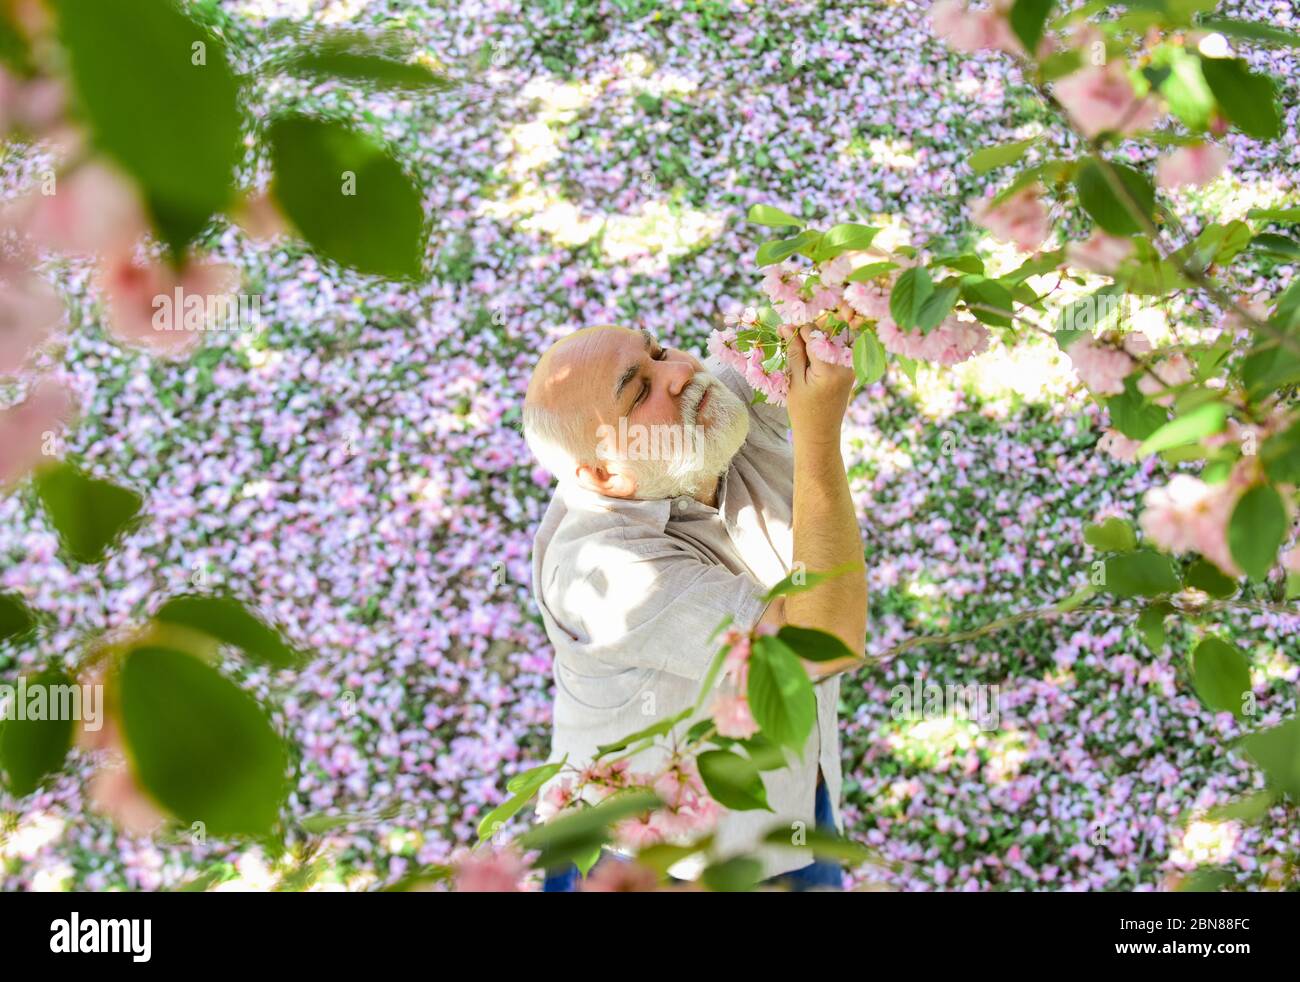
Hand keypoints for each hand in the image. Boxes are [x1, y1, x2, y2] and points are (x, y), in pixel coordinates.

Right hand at [780, 323, 854, 442]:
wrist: (820, 433)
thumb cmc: (803, 411)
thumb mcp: (794, 381)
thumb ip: (794, 352)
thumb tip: (787, 326)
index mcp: (829, 368)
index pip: (813, 333)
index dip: (797, 329)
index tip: (784, 331)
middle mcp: (845, 364)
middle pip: (826, 332)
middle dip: (808, 332)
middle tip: (791, 341)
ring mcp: (851, 366)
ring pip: (833, 337)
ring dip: (816, 338)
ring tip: (801, 351)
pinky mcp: (851, 369)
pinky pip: (838, 348)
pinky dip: (825, 347)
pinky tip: (812, 357)